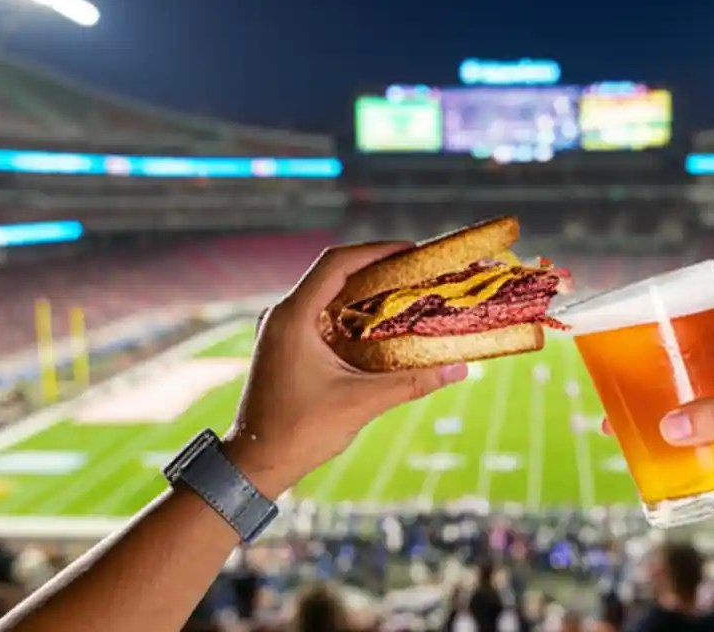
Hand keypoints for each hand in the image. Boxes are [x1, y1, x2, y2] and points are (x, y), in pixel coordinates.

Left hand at [221, 242, 467, 495]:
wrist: (255, 463)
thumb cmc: (300, 432)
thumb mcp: (361, 403)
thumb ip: (411, 382)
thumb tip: (458, 369)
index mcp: (293, 317)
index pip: (336, 264)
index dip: (375, 251)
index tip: (410, 250)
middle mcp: (281, 315)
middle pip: (331, 273)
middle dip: (374, 268)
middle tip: (413, 270)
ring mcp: (278, 330)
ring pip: (324, 293)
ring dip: (361, 290)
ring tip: (400, 291)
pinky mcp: (282, 345)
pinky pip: (317, 314)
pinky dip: (347, 312)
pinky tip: (373, 324)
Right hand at [612, 305, 713, 505]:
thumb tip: (666, 426)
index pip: (713, 316)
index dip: (677, 315)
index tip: (636, 321)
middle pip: (694, 362)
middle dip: (657, 371)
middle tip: (615, 377)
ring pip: (695, 402)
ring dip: (663, 410)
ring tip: (619, 419)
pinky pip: (705, 437)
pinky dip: (680, 443)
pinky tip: (651, 450)